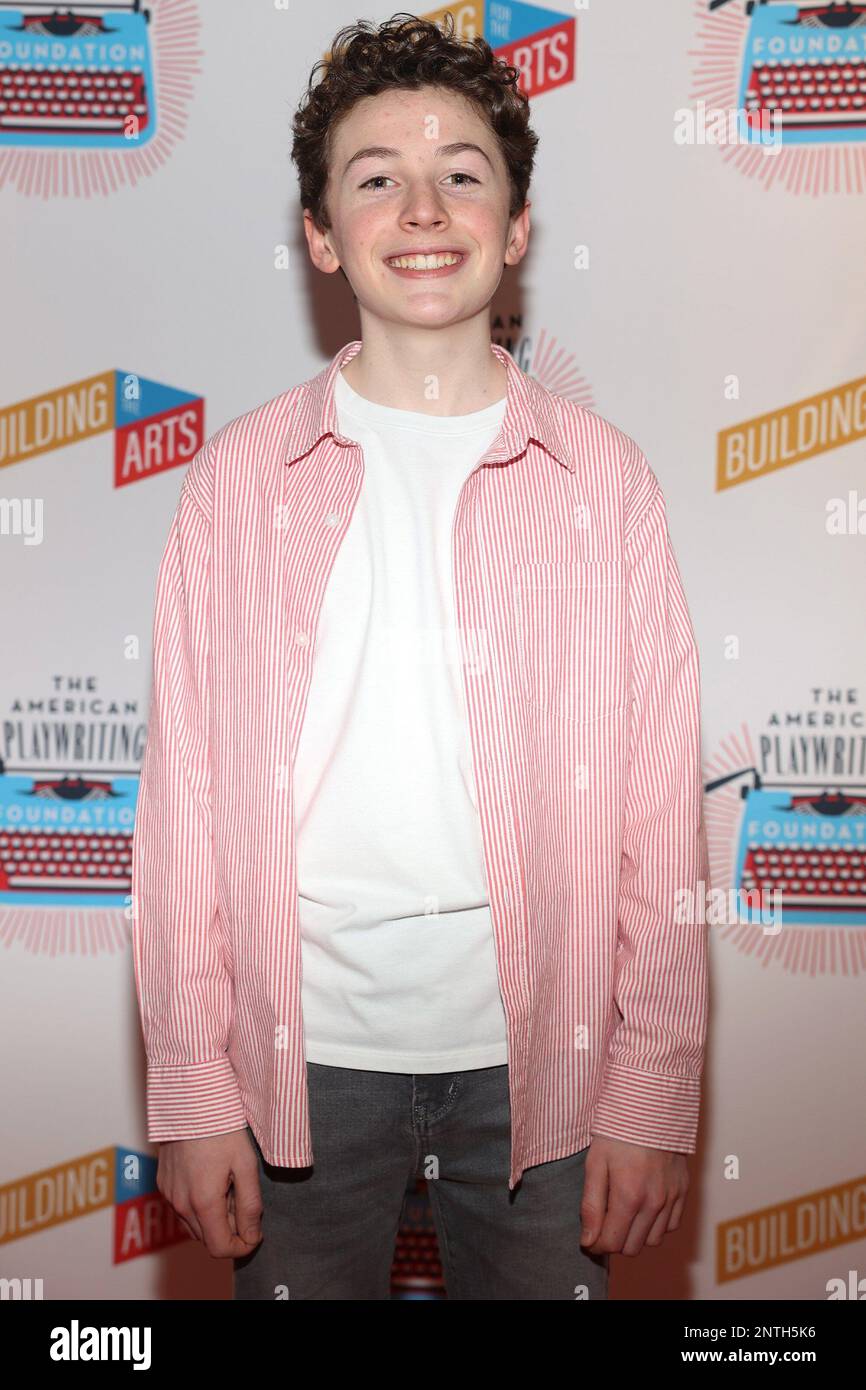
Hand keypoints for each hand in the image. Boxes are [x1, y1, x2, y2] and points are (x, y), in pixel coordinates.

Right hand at [156, 1129, 263, 1258]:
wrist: (191, 1101)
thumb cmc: (222, 1128)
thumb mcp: (246, 1165)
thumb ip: (250, 1206)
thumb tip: (252, 1236)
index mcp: (203, 1203)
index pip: (220, 1248)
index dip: (242, 1246)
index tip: (256, 1232)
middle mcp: (180, 1204)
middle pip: (207, 1238)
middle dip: (229, 1229)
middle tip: (243, 1197)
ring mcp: (168, 1194)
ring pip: (194, 1225)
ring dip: (214, 1217)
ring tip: (228, 1185)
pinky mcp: (163, 1183)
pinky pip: (182, 1208)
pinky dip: (199, 1205)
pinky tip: (212, 1178)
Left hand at [579, 1135, 688, 1256]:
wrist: (650, 1105)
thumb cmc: (618, 1132)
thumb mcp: (595, 1164)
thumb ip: (591, 1206)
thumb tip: (588, 1241)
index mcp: (629, 1196)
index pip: (611, 1243)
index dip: (596, 1243)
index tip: (589, 1234)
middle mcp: (654, 1202)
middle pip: (632, 1247)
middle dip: (615, 1240)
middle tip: (604, 1221)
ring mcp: (672, 1198)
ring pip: (653, 1240)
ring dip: (636, 1234)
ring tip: (623, 1213)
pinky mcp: (683, 1191)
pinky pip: (671, 1226)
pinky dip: (656, 1224)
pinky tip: (643, 1207)